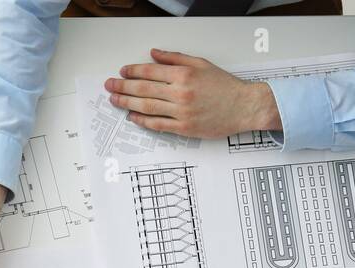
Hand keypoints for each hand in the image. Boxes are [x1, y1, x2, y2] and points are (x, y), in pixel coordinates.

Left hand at [105, 49, 280, 138]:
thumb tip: (154, 54)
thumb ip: (175, 58)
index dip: (133, 71)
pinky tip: (131, 116)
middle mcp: (180, 92)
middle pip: (143, 89)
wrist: (244, 106)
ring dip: (127, 103)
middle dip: (123, 86)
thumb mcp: (201, 64)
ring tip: (115, 100)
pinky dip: (141, 120)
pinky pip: (156, 124)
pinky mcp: (183, 128)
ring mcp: (180, 111)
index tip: (122, 72)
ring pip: (146, 106)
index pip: (150, 72)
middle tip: (110, 85)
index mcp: (184, 74)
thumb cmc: (225, 86)